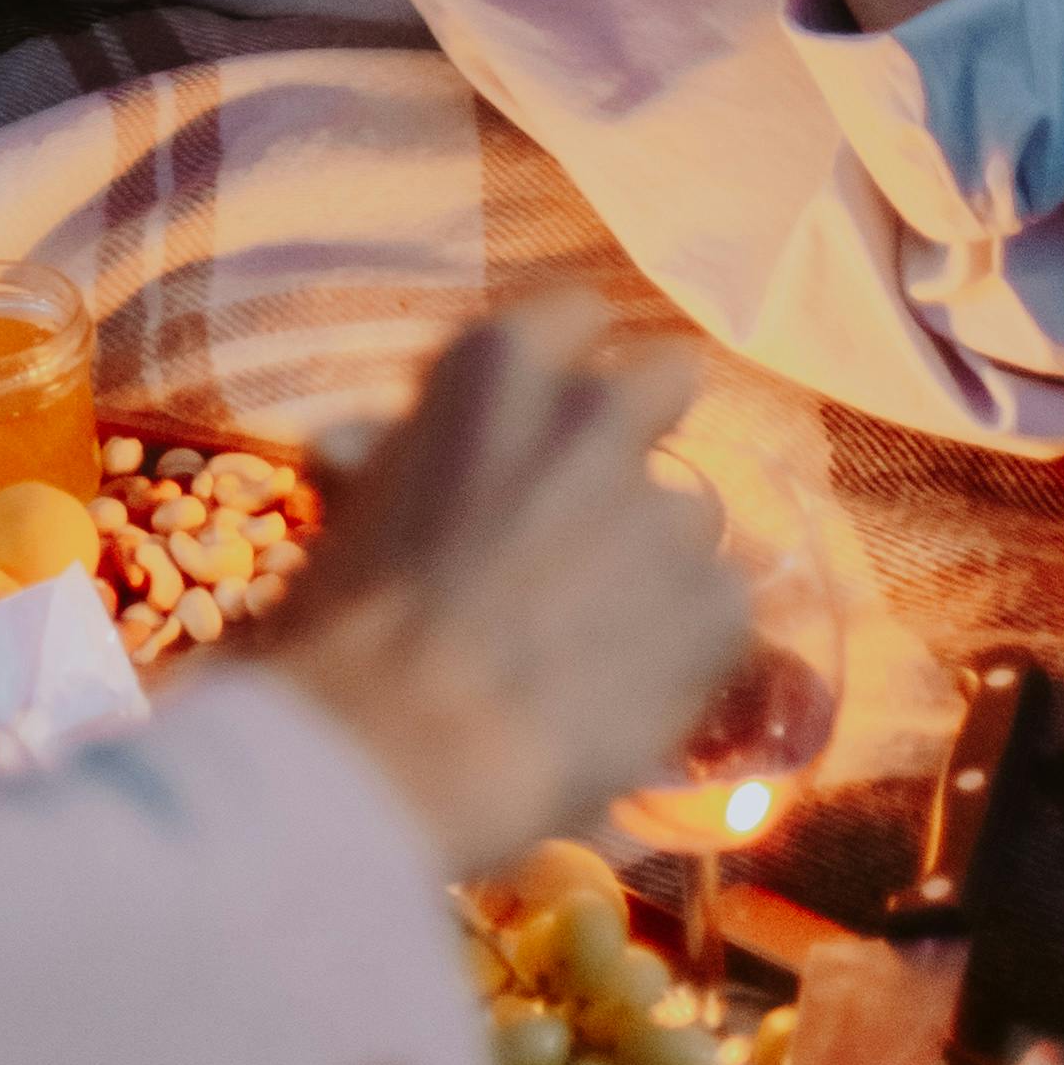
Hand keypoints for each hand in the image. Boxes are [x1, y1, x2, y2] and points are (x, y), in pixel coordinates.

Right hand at [267, 295, 748, 873]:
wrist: (401, 750)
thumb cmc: (346, 626)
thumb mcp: (355, 506)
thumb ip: (398, 462)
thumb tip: (364, 451)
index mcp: (497, 368)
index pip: (574, 314)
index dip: (564, 368)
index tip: (544, 417)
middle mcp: (596, 414)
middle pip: (669, 379)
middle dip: (645, 428)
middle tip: (600, 507)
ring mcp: (664, 507)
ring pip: (687, 516)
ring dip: (653, 557)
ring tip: (600, 631)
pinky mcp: (716, 602)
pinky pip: (717, 608)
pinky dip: (684, 644)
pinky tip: (628, 687)